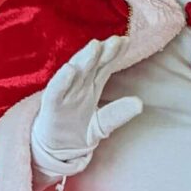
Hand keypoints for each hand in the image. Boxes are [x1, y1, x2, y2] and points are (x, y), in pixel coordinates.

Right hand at [31, 37, 141, 175]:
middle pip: (91, 65)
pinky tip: (70, 69)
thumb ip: (118, 114)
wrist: (55, 150)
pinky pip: (56, 91)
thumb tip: (139, 103)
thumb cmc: (77, 131)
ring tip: (96, 46)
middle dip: (103, 52)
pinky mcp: (51, 107)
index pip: (104, 66)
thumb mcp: (102, 124)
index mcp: (90, 87)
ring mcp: (64, 95)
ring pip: (75, 73)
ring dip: (84, 59)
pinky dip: (62, 80)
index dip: (114, 54)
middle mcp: (77, 86)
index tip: (126, 41)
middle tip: (116, 40)